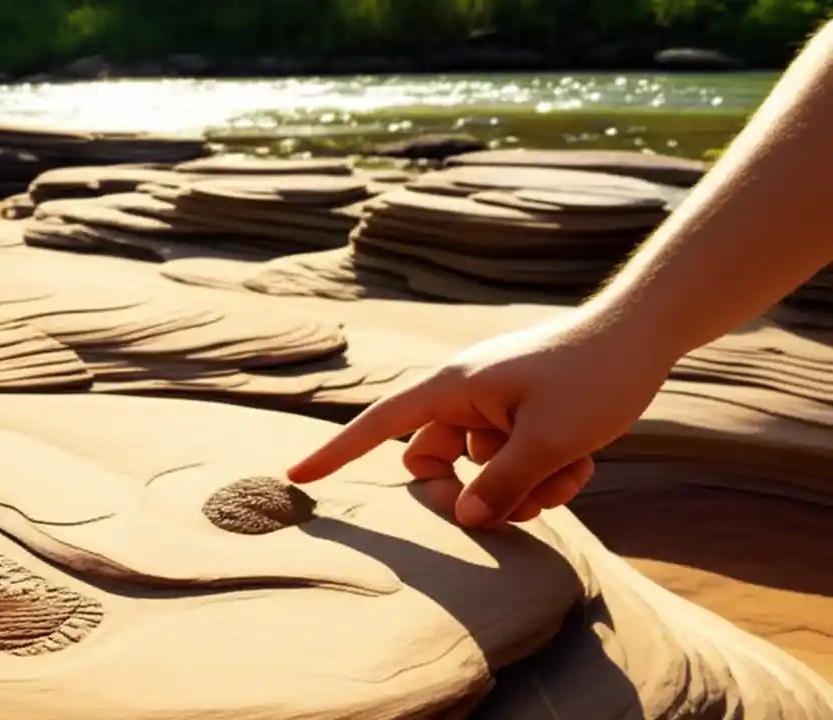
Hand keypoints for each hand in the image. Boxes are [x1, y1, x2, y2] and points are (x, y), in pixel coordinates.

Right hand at [286, 310, 676, 527]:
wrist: (643, 333)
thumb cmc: (594, 376)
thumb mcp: (549, 441)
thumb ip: (502, 485)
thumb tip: (467, 520)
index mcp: (452, 388)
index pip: (378, 424)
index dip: (336, 452)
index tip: (297, 475)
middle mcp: (464, 395)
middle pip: (433, 463)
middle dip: (475, 494)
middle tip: (521, 505)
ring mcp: (493, 405)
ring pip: (481, 469)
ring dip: (521, 486)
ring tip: (570, 475)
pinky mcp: (521, 415)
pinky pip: (512, 461)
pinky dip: (542, 473)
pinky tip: (582, 464)